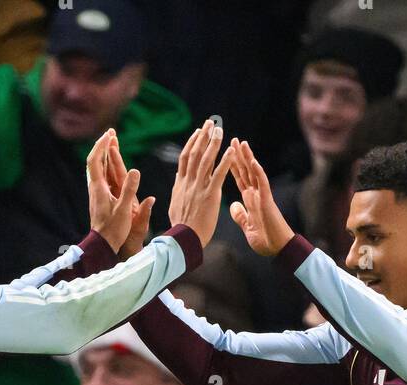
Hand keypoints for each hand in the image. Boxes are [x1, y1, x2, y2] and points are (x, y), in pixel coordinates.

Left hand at [98, 139, 154, 259]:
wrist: (102, 245)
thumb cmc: (113, 230)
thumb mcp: (124, 210)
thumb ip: (129, 190)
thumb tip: (135, 170)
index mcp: (99, 188)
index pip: (95, 160)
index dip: (101, 145)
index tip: (109, 134)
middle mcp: (95, 188)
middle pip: (96, 160)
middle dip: (103, 145)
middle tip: (112, 132)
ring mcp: (96, 193)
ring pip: (98, 168)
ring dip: (105, 154)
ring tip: (112, 143)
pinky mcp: (99, 199)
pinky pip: (101, 177)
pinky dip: (106, 166)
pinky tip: (110, 165)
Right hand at [168, 120, 235, 248]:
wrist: (183, 239)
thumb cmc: (181, 226)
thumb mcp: (175, 204)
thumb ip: (178, 188)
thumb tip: (178, 177)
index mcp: (181, 184)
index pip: (185, 158)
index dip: (192, 143)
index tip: (198, 132)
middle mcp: (189, 182)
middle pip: (195, 154)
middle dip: (203, 137)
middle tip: (210, 123)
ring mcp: (199, 188)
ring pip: (206, 160)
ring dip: (213, 143)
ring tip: (219, 130)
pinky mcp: (210, 195)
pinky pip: (218, 175)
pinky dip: (225, 162)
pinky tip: (231, 151)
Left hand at [228, 137, 293, 256]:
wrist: (278, 249)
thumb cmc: (265, 240)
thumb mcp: (247, 227)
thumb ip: (240, 215)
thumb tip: (233, 206)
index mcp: (250, 200)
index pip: (239, 179)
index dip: (232, 166)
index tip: (225, 153)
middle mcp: (256, 195)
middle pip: (245, 171)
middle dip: (238, 156)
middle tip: (231, 139)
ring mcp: (262, 196)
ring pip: (254, 173)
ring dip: (248, 158)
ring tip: (241, 143)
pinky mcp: (268, 201)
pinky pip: (263, 184)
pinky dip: (258, 173)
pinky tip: (253, 161)